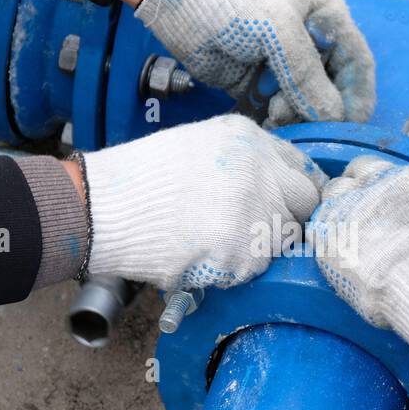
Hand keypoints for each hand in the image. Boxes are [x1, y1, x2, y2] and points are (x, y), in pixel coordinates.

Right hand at [80, 114, 326, 290]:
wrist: (104, 209)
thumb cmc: (141, 181)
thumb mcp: (200, 144)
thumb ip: (244, 161)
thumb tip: (277, 187)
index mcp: (250, 139)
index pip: (301, 169)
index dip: (293, 192)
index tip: (285, 207)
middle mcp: (262, 170)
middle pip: (304, 204)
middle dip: (285, 220)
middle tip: (251, 231)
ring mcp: (257, 211)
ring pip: (280, 241)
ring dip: (256, 248)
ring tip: (212, 241)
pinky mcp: (244, 251)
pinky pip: (254, 269)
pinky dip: (232, 270)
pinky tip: (201, 255)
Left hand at [134, 0, 375, 127]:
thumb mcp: (278, 29)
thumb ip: (307, 75)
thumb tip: (333, 118)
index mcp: (325, 19)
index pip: (356, 63)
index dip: (358, 96)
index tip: (350, 127)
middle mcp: (308, 44)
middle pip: (329, 91)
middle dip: (320, 111)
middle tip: (305, 123)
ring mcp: (279, 66)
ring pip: (302, 106)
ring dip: (294, 117)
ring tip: (274, 113)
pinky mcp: (253, 83)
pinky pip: (273, 111)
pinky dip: (272, 121)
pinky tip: (265, 123)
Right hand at [308, 157, 408, 352]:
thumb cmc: (391, 295)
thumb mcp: (353, 287)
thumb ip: (347, 260)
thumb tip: (355, 257)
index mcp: (336, 217)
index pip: (331, 196)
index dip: (344, 206)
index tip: (354, 216)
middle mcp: (361, 189)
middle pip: (357, 171)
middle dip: (364, 183)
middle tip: (379, 203)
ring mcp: (399, 178)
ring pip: (389, 168)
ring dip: (393, 183)